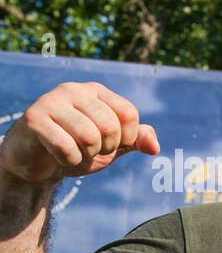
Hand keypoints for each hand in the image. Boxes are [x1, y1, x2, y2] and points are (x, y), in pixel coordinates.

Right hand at [0, 82, 159, 182]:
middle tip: (90, 149)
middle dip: (105, 148)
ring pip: (89, 137)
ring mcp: (52, 101)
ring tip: (74, 151)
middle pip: (110, 126)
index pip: (129, 113)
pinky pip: (66, 147)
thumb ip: (136, 141)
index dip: (127, 138)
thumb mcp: (112, 146)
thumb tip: (155, 147)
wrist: (37, 162)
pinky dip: (68, 160)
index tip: (113, 144)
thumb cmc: (77, 148)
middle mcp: (74, 90)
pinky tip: (59, 156)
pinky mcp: (34, 118)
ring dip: (86, 155)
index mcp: (96, 91)